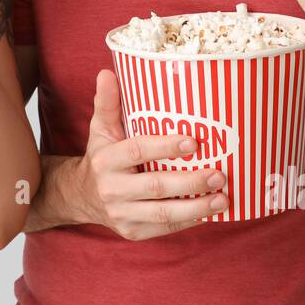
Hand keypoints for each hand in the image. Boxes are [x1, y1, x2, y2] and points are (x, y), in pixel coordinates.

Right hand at [74, 70, 230, 238]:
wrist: (81, 197)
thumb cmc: (102, 157)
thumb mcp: (100, 129)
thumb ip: (107, 102)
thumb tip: (108, 72)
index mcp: (106, 160)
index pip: (138, 151)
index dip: (165, 147)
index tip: (194, 142)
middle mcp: (112, 189)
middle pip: (155, 186)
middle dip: (190, 182)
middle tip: (219, 174)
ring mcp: (122, 214)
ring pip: (163, 214)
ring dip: (196, 207)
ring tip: (223, 197)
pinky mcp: (132, 232)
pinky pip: (165, 229)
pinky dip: (190, 221)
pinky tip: (210, 211)